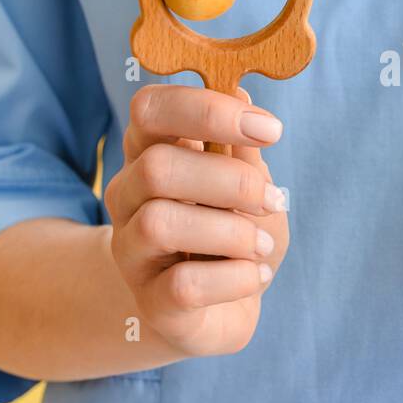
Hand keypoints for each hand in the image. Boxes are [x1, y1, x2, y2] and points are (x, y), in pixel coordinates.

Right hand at [104, 84, 289, 355]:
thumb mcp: (252, 185)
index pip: (149, 109)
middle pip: (156, 167)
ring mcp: (131, 251)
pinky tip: (255, 276)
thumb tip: (240, 92)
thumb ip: (243, 148)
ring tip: (263, 244)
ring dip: (232, 231)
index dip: (207, 110)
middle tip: (274, 197)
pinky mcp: (149, 302)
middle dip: (230, 180)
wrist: (222, 309)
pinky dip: (236, 278)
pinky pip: (184, 284)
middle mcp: (128, 197)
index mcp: (151, 153)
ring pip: (161, 223)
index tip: (269, 129)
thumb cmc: (236, 233)